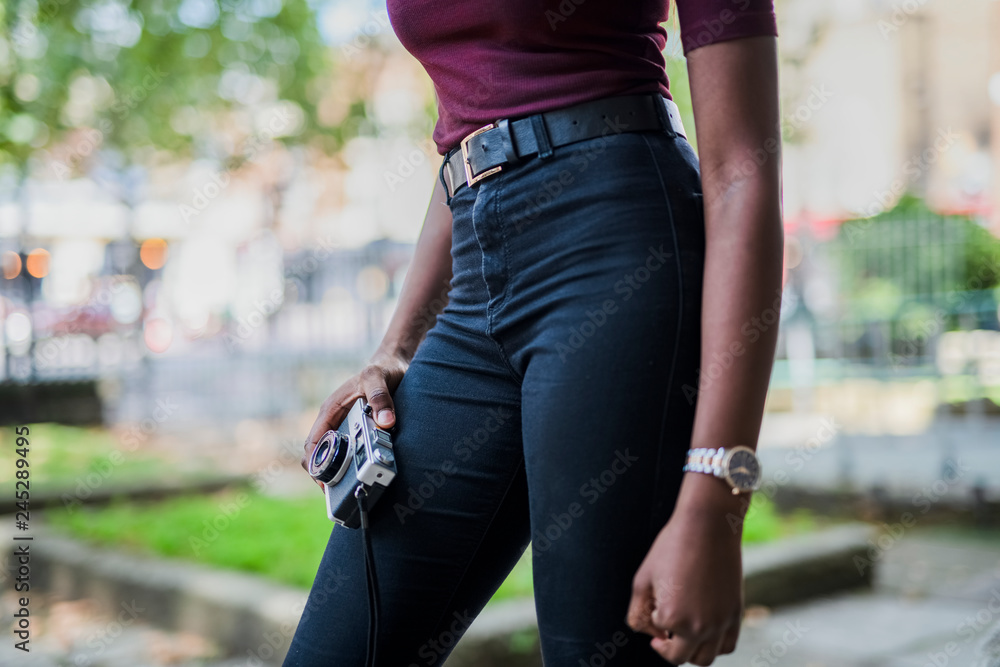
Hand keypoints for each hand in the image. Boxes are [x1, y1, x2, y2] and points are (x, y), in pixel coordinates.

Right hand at [300, 349, 408, 489]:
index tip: (323, 480)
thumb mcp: (379, 378)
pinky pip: (352, 453)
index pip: (312, 442)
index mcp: (331, 410)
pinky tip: (367, 474)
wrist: (394, 364)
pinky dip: (356, 464)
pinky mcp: (359, 432)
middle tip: (339, 491)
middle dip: (325, 473)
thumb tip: (384, 422)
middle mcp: (335, 421)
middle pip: (320, 454)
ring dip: (342, 471)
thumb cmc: (382, 369)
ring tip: (353, 486)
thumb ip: (380, 397)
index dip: (314, 463)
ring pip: (335, 456)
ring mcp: (346, 427)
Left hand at [626, 478, 745, 664]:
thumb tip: (650, 631)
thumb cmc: (671, 547)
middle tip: (665, 628)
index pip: (659, 643)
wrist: (708, 525)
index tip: (654, 610)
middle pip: (680, 658)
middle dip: (669, 646)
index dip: (653, 628)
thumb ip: (638, 613)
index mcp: (672, 619)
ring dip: (692, 650)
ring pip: (706, 658)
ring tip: (685, 629)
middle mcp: (698, 627)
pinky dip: (715, 644)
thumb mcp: (643, 579)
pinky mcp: (736, 614)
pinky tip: (705, 626)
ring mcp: (721, 623)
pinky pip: (727, 645)